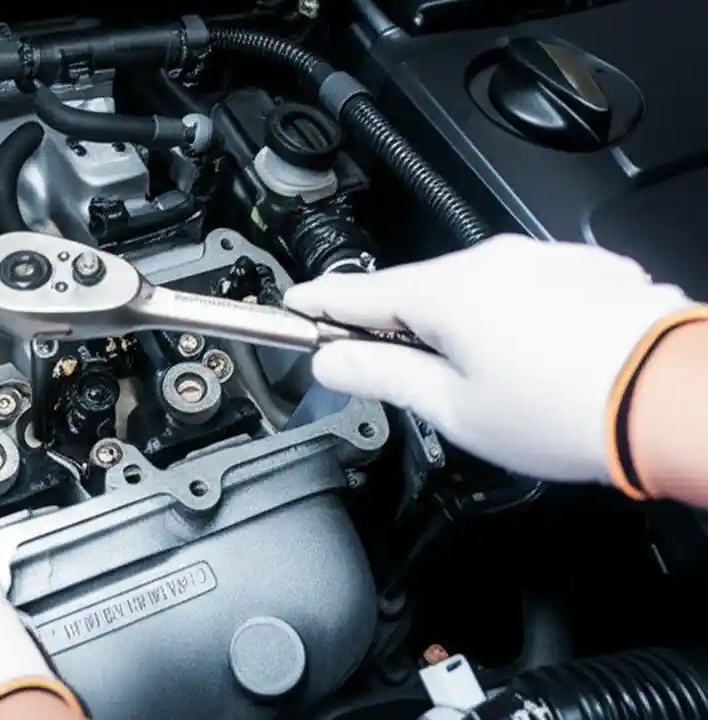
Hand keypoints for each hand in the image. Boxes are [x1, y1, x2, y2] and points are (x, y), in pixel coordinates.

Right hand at [283, 234, 694, 482]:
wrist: (670, 398)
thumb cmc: (565, 410)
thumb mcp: (454, 408)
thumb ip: (384, 375)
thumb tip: (334, 361)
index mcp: (445, 292)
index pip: (358, 292)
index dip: (319, 302)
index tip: (297, 305)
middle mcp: (491, 260)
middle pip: (418, 290)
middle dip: (398, 324)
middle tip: (393, 370)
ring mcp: (542, 260)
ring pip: (475, 288)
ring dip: (463, 324)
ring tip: (483, 382)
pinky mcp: (585, 270)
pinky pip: (526, 288)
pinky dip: (514, 316)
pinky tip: (532, 360)